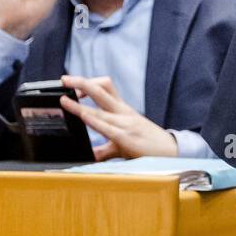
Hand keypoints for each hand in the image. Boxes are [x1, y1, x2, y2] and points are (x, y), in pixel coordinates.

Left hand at [60, 75, 177, 159]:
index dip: (89, 83)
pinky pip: (107, 127)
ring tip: (64, 100)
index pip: (105, 87)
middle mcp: (123, 112)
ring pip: (99, 109)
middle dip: (81, 83)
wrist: (171, 152)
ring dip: (79, 105)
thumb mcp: (124, 141)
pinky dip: (93, 121)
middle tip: (64, 79)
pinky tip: (83, 117)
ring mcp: (125, 124)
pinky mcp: (126, 138)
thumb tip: (90, 155)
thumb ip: (104, 148)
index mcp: (122, 109)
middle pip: (101, 90)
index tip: (73, 86)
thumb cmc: (147, 145)